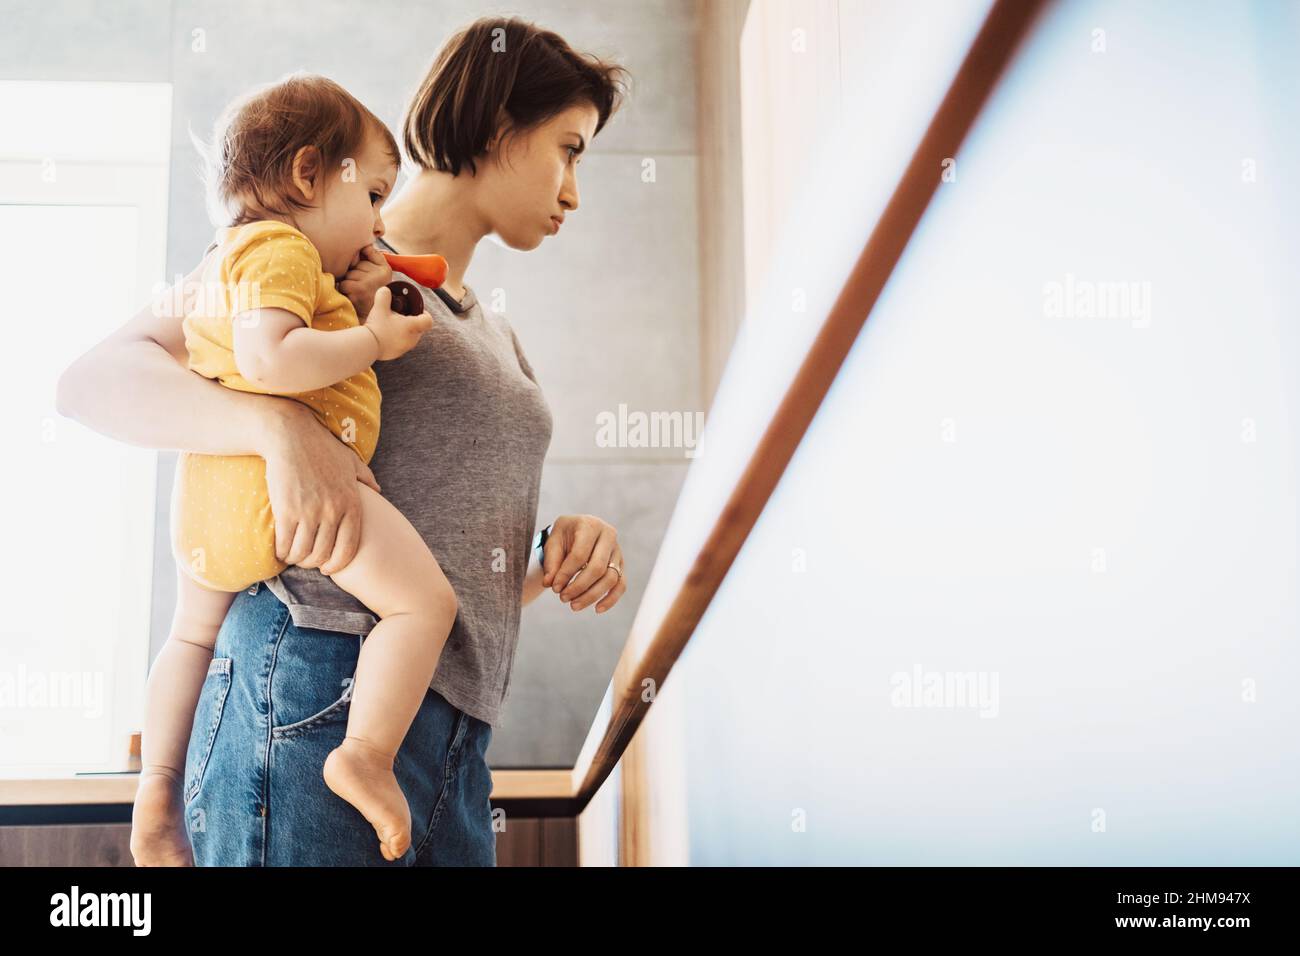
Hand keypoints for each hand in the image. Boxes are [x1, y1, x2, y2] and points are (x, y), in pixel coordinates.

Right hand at [261, 402, 382, 573]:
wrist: (290, 435)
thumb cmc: (321, 447)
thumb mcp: (351, 461)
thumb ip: (366, 477)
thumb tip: (378, 490)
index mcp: (351, 504)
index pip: (348, 548)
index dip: (336, 564)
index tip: (327, 567)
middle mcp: (333, 511)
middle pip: (323, 555)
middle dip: (312, 563)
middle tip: (304, 559)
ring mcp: (310, 512)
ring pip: (302, 553)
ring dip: (294, 559)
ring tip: (290, 554)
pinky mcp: (287, 510)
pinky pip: (285, 544)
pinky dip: (280, 551)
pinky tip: (278, 548)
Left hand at [337, 243, 391, 318]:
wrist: (376, 320)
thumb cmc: (374, 296)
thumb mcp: (380, 275)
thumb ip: (373, 257)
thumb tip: (364, 245)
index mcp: (386, 269)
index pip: (366, 251)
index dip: (362, 264)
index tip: (368, 276)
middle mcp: (380, 274)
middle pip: (356, 264)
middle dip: (355, 274)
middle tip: (363, 288)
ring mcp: (369, 281)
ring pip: (349, 274)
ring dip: (350, 283)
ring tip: (359, 293)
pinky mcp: (358, 289)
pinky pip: (344, 283)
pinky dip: (345, 291)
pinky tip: (354, 298)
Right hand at [362, 286, 432, 360]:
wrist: (366, 346)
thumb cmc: (376, 326)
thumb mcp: (380, 306)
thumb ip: (384, 295)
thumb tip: (386, 290)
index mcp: (413, 327)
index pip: (428, 320)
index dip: (424, 313)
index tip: (415, 310)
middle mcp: (413, 339)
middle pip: (418, 328)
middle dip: (410, 320)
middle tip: (398, 314)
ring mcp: (405, 348)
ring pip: (409, 336)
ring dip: (402, 329)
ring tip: (389, 323)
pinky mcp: (397, 354)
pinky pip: (400, 343)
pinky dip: (396, 337)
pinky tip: (384, 333)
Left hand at [541, 514, 626, 612]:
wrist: (578, 530)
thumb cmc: (564, 536)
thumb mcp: (553, 542)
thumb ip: (551, 561)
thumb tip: (550, 584)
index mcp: (590, 525)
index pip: (579, 555)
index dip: (566, 574)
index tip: (553, 588)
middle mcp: (608, 536)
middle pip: (597, 568)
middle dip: (579, 587)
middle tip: (563, 598)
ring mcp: (617, 551)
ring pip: (610, 579)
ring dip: (592, 595)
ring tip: (574, 605)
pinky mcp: (621, 564)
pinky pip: (621, 584)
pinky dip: (611, 599)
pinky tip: (597, 609)